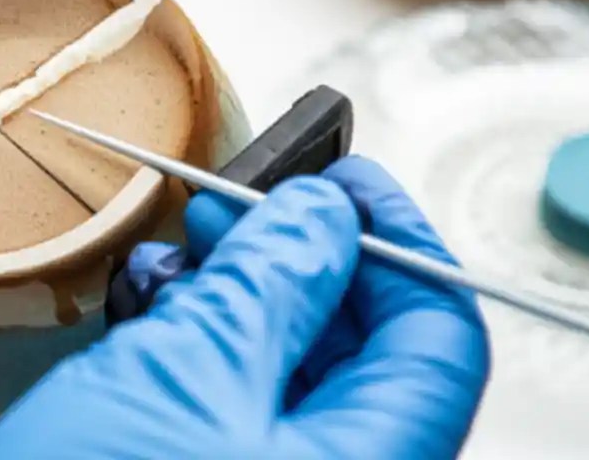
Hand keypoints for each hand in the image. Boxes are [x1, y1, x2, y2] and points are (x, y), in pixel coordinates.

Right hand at [0, 157, 489, 458]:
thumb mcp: (184, 374)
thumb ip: (270, 286)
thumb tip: (322, 217)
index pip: (435, 339)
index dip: (397, 245)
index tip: (345, 186)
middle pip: (359, 351)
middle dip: (298, 262)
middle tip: (245, 208)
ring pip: (287, 372)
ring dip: (236, 295)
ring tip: (181, 256)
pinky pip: (232, 402)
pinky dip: (199, 342)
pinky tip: (153, 309)